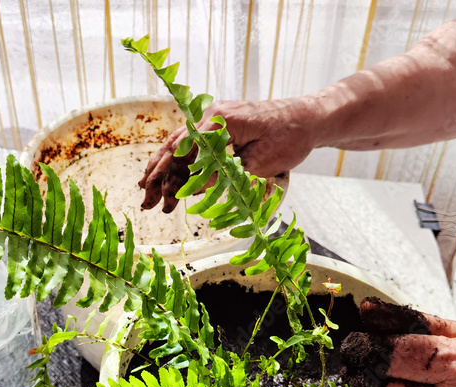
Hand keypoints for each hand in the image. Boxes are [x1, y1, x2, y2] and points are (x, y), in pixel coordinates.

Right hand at [138, 97, 319, 212]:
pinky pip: (191, 143)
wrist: (308, 118)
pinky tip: (164, 174)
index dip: (173, 179)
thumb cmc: (290, 138)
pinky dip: (177, 160)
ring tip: (146, 189)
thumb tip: (194, 189)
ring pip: (179, 144)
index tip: (166, 202)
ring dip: (162, 169)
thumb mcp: (258, 163)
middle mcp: (212, 114)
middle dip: (158, 176)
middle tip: (146, 203)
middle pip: (176, 147)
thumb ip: (225, 175)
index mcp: (221, 120)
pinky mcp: (219, 124)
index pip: (187, 152)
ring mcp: (214, 117)